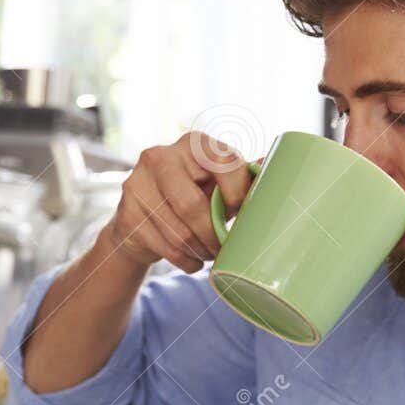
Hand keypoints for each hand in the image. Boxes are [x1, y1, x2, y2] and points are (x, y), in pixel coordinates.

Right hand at [104, 132, 252, 273]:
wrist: (142, 218)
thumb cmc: (193, 197)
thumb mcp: (219, 185)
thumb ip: (243, 180)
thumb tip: (278, 174)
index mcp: (193, 143)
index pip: (223, 163)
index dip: (237, 194)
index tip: (240, 213)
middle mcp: (160, 156)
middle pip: (191, 205)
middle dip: (213, 235)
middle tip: (224, 249)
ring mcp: (137, 183)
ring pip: (178, 232)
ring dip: (200, 251)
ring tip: (209, 254)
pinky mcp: (126, 212)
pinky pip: (163, 247)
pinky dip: (185, 260)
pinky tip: (192, 260)